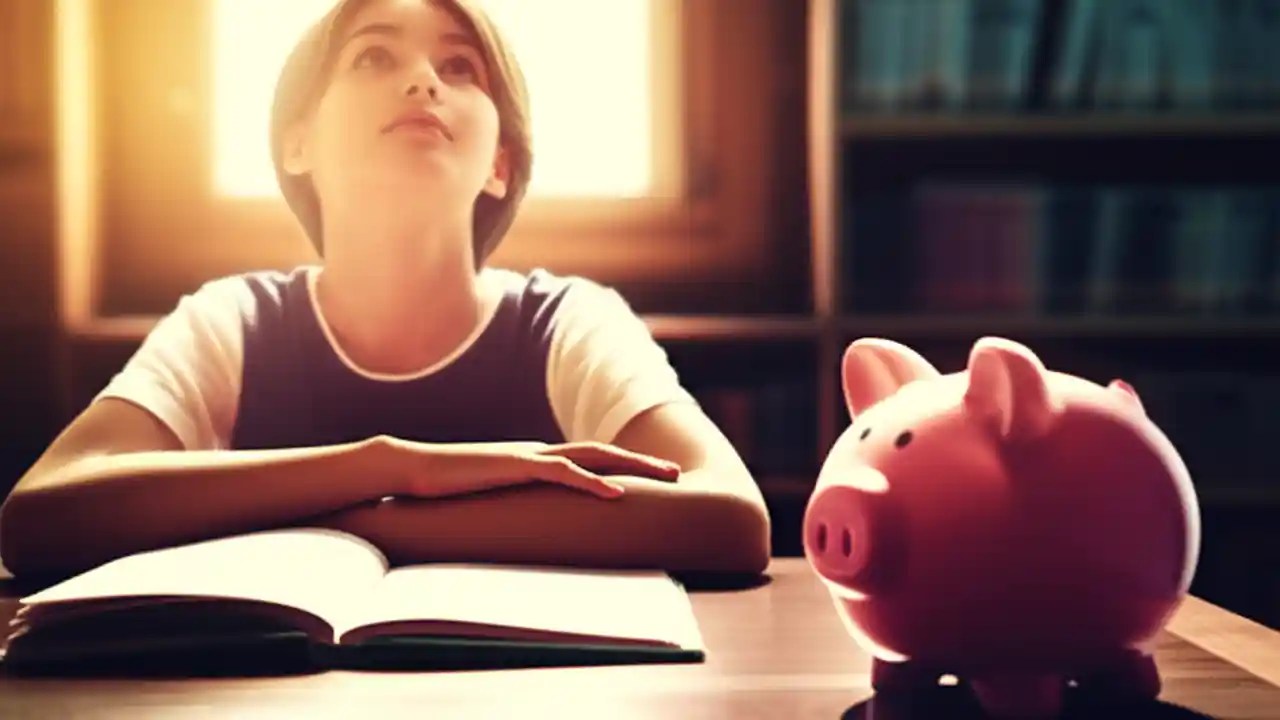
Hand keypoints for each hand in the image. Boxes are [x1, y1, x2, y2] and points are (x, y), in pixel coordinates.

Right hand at [373, 437, 681, 499]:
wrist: (408, 468)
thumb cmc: (443, 488)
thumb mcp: (486, 498)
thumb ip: (509, 505)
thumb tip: (528, 526)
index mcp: (533, 460)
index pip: (587, 458)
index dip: (622, 465)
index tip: (652, 477)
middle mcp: (537, 453)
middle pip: (601, 452)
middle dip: (642, 461)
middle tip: (678, 472)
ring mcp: (527, 457)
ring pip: (592, 456)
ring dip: (632, 466)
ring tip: (664, 476)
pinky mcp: (513, 467)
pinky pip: (561, 473)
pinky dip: (592, 482)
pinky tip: (616, 494)